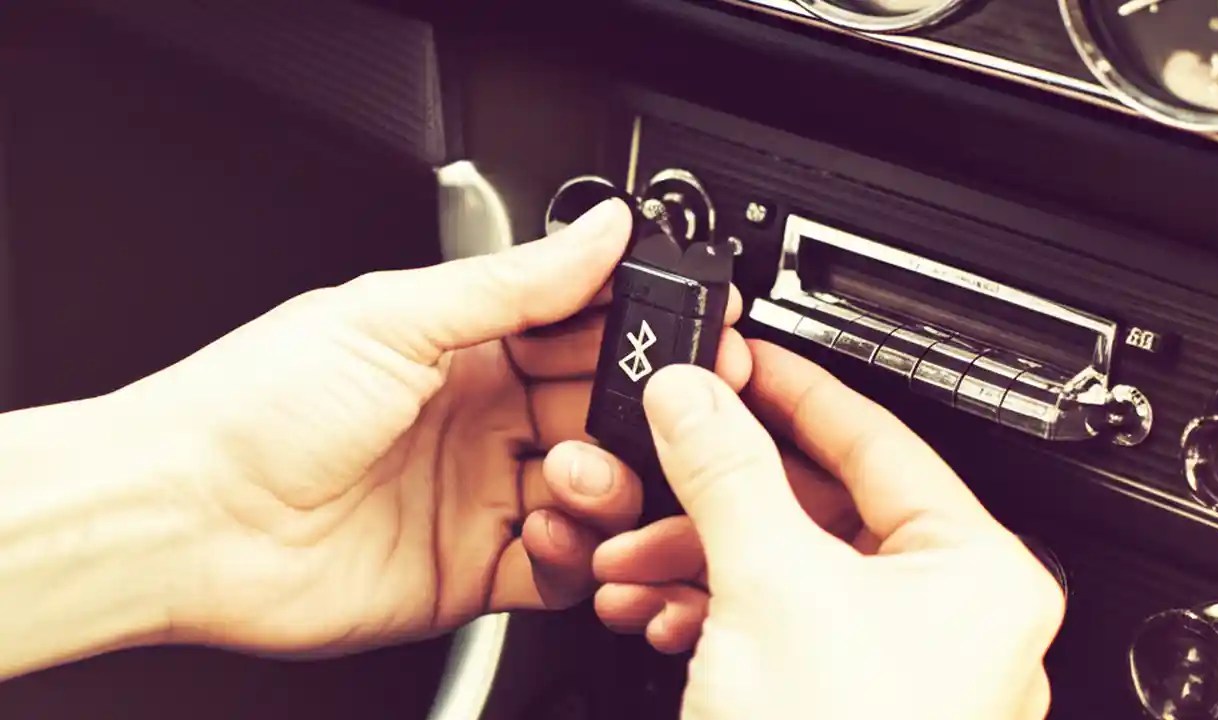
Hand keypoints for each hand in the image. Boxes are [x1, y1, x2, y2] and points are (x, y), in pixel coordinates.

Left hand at [106, 198, 750, 655]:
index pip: (578, 333)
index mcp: (463, 349)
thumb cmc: (258, 406)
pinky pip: (556, 570)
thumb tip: (602, 229)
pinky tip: (553, 532)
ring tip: (574, 475)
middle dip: (636, 415)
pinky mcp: (470, 571)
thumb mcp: (396, 317)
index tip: (686, 338)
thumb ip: (516, 282)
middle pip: (596, 415)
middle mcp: (477, 422)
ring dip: (608, 487)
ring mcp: (475, 498)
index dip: (636, 336)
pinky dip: (576, 558)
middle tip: (657, 414)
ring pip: (591, 494)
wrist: (183, 518)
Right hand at [571, 342, 1064, 719]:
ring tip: (633, 555)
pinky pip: (771, 631)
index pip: (878, 438)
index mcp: (975, 574)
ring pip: (783, 574)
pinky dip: (708, 615)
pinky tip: (655, 611)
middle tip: (661, 459)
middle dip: (719, 494)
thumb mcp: (770, 586)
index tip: (739, 360)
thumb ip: (726, 473)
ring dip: (697, 557)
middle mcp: (945, 621)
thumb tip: (696, 396)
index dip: (795, 390)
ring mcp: (890, 672)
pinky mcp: (836, 709)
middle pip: (817, 510)